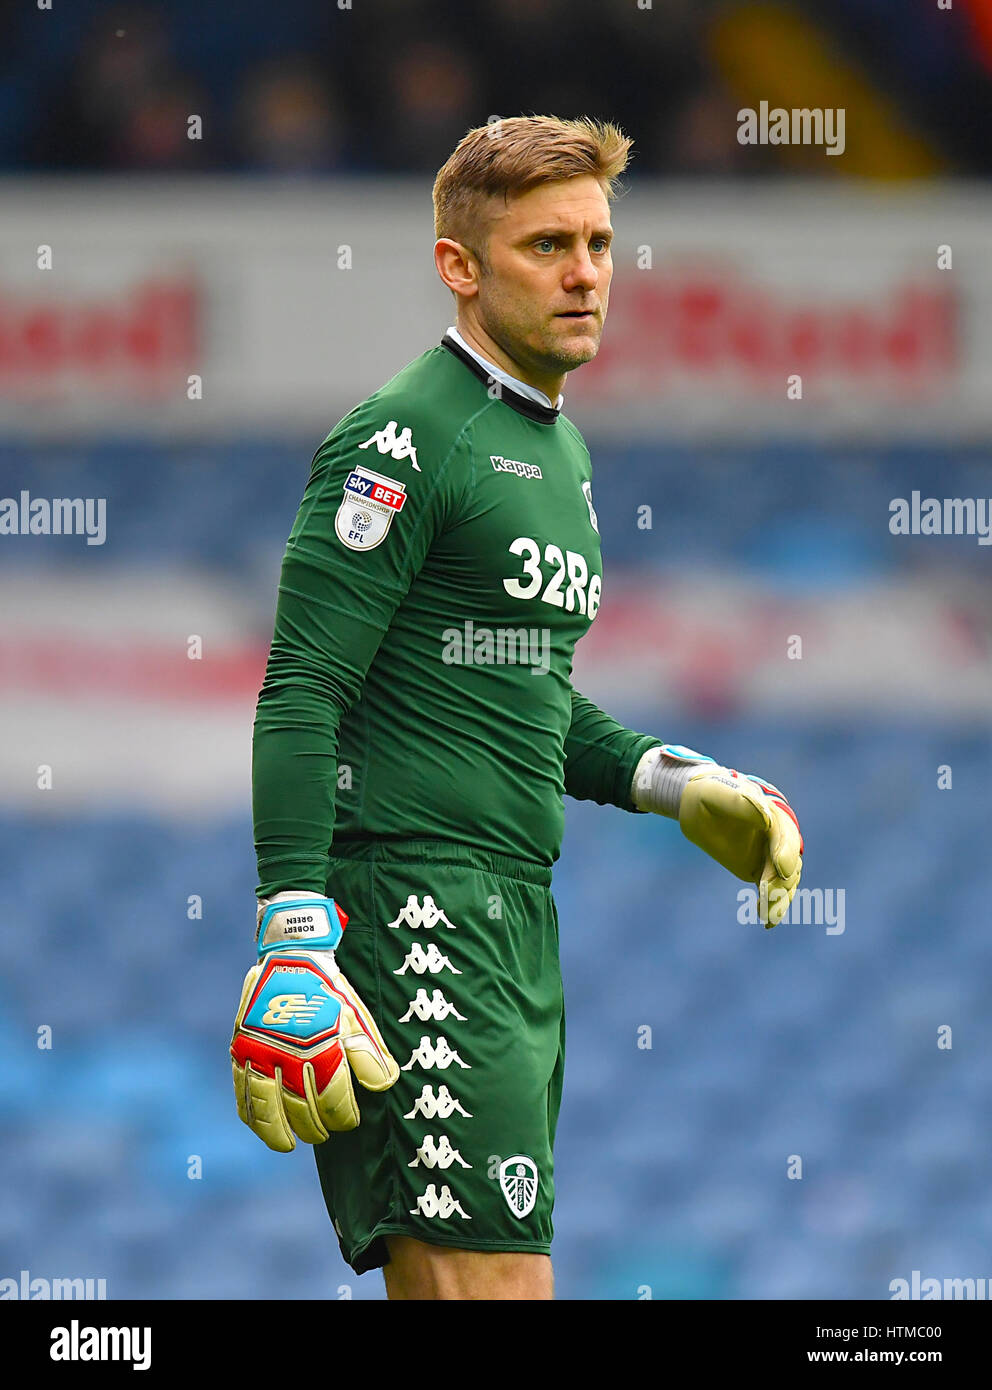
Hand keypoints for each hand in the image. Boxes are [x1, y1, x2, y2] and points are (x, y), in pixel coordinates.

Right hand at [230, 894, 398, 1151]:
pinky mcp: (241, 1049)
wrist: (291, 956)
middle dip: (316, 1128)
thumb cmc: (329, 990)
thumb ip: (369, 1053)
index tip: (349, 1121)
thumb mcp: (356, 1015)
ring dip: (278, 1133)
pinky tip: (262, 1126)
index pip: (333, 1100)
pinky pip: (242, 1091)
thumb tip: (384, 1085)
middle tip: (324, 1133)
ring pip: (267, 1108)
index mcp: (321, 1046)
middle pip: (301, 1110)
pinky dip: (251, 1114)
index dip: (343, 1116)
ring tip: (290, 1144)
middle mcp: (288, 1054)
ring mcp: (261, 1053)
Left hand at [679, 767, 802, 926]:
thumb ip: (740, 803)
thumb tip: (766, 817)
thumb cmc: (708, 796)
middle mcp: (778, 835)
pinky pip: (773, 890)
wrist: (699, 807)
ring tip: (769, 917)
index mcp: (772, 812)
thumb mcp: (717, 795)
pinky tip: (767, 921)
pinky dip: (772, 905)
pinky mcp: (762, 870)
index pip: (785, 834)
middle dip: (782, 879)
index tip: (781, 868)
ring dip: (780, 898)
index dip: (785, 851)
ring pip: (786, 879)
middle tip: (768, 894)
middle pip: (790, 860)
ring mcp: (771, 854)